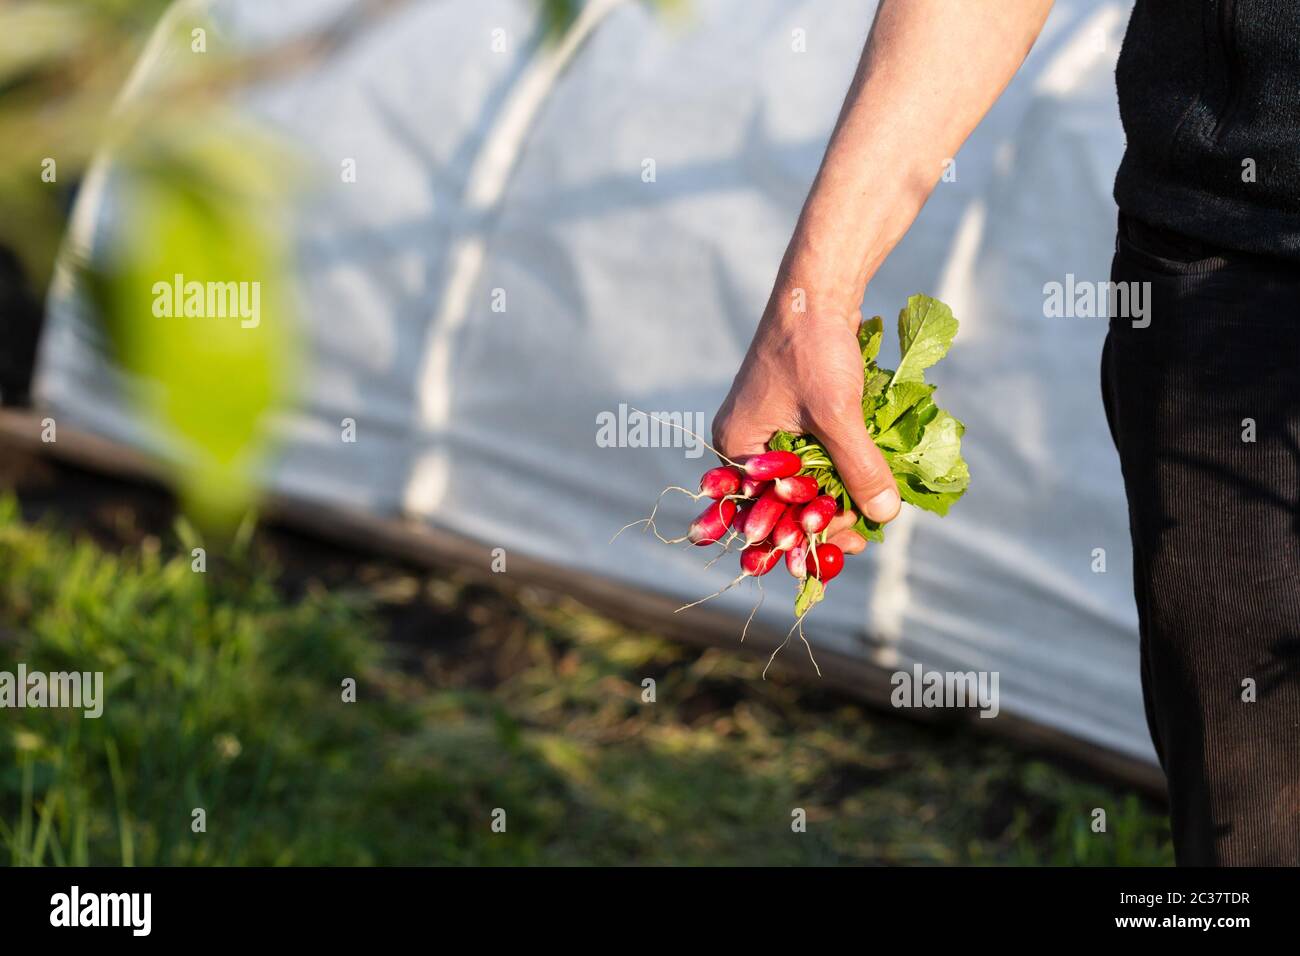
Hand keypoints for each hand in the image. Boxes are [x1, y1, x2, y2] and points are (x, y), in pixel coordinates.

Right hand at [712, 290, 900, 554]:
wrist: (819, 288)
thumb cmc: (814, 347)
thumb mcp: (838, 414)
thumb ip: (859, 468)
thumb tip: (884, 515)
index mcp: (737, 448)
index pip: (764, 513)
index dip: (804, 535)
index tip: (845, 547)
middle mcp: (747, 444)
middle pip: (786, 502)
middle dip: (826, 518)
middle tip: (867, 534)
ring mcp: (772, 430)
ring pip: (807, 480)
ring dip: (839, 496)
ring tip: (874, 512)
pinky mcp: (797, 417)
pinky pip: (818, 456)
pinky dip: (843, 469)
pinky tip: (871, 483)